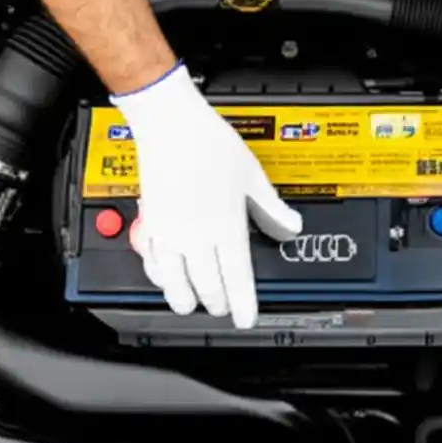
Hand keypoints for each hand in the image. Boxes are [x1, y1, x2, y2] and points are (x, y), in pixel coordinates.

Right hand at [112, 63, 301, 327]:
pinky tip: (165, 278)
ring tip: (194, 304)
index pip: (238, 278)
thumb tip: (291, 227)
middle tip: (225, 308)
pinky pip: (152, 262)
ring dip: (185, 299)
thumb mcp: (252, 175)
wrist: (170, 123)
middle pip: (208, 286)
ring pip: (174, 282)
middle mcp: (196, 234)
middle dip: (218, 304)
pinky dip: (159, 277)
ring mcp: (169, 231)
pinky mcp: (150, 223)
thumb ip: (271, 208)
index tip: (247, 320)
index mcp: (226, 225)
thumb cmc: (209, 143)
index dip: (244, 305)